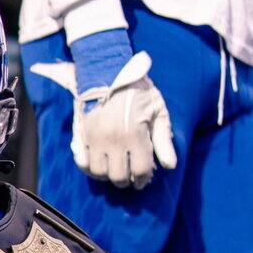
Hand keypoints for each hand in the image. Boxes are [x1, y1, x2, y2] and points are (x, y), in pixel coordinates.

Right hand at [71, 50, 176, 188]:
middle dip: (126, 180)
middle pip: (118, 176)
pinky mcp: (82, 135)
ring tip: (115, 170)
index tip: (144, 179)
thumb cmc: (138, 91)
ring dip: (108, 176)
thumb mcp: (158, 111)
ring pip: (99, 173)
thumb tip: (169, 166)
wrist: (107, 72)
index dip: (143, 179)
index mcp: (135, 134)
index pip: (140, 170)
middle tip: (130, 176)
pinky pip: (83, 162)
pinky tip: (100, 165)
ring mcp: (95, 138)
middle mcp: (113, 140)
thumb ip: (163, 139)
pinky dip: (90, 168)